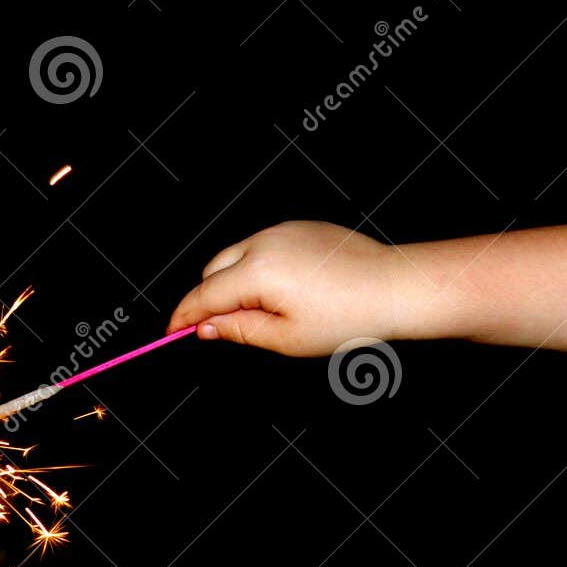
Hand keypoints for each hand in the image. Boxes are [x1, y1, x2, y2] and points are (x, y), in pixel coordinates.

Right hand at [166, 221, 411, 355]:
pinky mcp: (301, 227)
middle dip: (210, 298)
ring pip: (238, 256)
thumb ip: (238, 330)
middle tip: (224, 330)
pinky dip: (260, 269)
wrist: (395, 287)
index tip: (171, 332)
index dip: (184, 316)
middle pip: (214, 270)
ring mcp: (284, 230)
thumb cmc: (350, 316)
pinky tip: (288, 294)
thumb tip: (205, 327)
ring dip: (235, 283)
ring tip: (267, 315)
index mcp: (257, 271)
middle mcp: (265, 242)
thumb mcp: (286, 338)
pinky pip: (265, 247)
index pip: (204, 294)